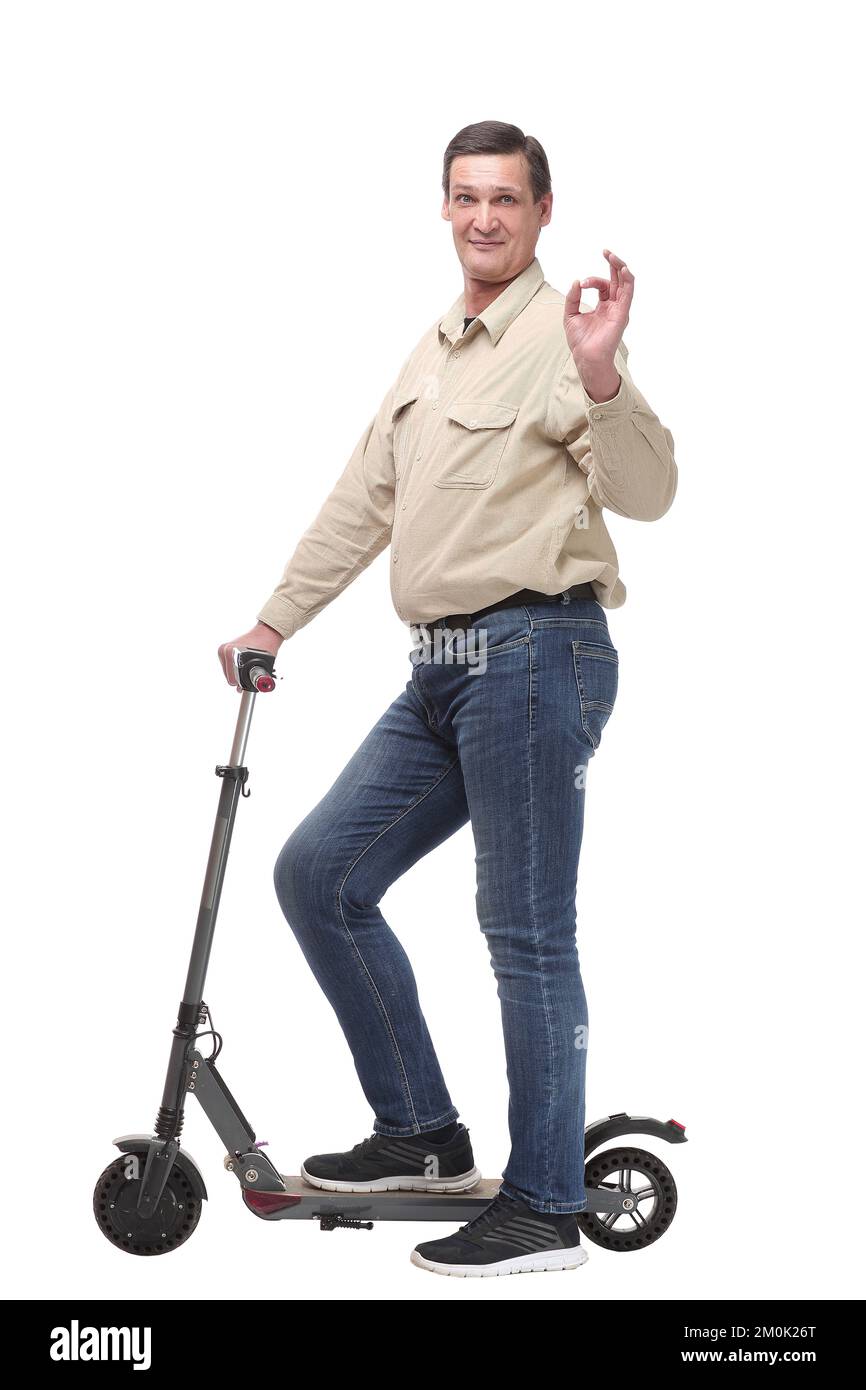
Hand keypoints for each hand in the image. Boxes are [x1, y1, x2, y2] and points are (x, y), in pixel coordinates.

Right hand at [217, 622, 283, 690]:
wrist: (266, 633)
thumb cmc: (266, 646)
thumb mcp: (263, 666)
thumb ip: (253, 680)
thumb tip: (240, 691)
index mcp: (231, 653)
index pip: (232, 680)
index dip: (243, 683)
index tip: (251, 678)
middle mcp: (225, 650)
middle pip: (229, 677)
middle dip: (240, 678)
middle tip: (251, 670)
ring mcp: (223, 649)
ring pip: (228, 672)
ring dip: (237, 673)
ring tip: (248, 664)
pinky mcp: (223, 649)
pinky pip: (227, 666)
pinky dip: (235, 668)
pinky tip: (244, 662)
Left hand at [563, 248, 633, 368]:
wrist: (585, 356)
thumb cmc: (579, 341)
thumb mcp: (570, 314)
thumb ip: (573, 298)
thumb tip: (576, 281)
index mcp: (603, 306)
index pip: (603, 285)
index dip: (592, 280)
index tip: (581, 284)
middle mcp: (614, 306)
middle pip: (618, 280)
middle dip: (613, 264)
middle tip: (606, 252)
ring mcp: (619, 310)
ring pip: (626, 284)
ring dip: (621, 268)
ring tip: (612, 256)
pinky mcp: (622, 314)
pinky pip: (628, 294)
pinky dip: (628, 280)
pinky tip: (623, 270)